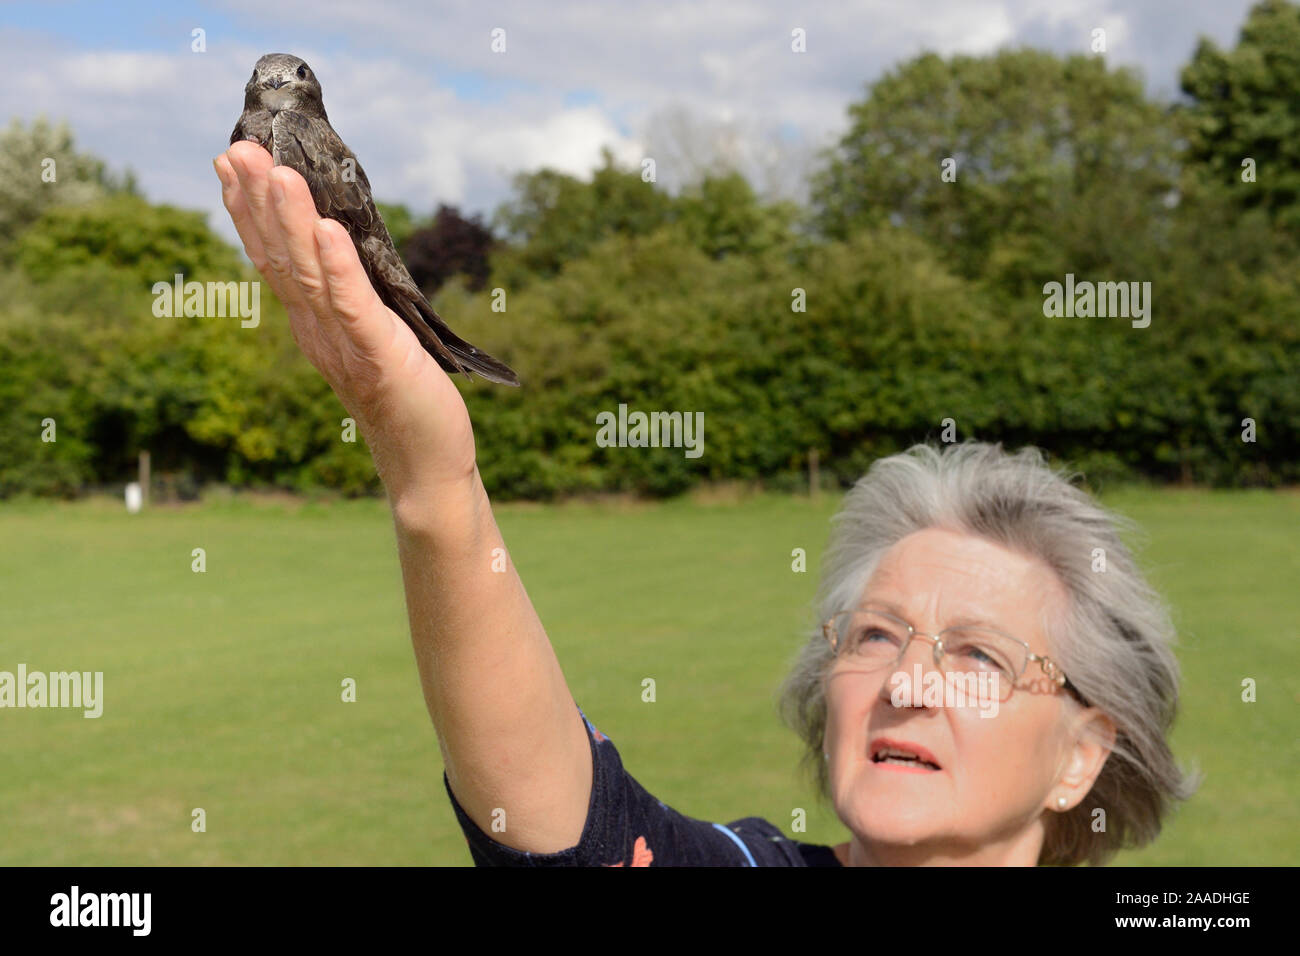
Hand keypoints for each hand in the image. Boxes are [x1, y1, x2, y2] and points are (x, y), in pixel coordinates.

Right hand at [214, 142, 477, 505]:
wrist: (427, 465)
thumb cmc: (407, 400)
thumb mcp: (372, 340)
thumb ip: (353, 303)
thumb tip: (342, 253)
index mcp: (315, 325)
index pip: (275, 260)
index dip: (251, 213)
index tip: (232, 164)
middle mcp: (319, 331)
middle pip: (281, 258)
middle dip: (259, 202)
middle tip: (239, 149)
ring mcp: (345, 344)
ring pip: (311, 275)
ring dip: (292, 221)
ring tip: (278, 172)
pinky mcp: (379, 356)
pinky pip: (354, 306)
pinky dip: (340, 267)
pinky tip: (327, 229)